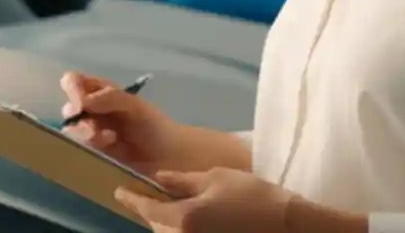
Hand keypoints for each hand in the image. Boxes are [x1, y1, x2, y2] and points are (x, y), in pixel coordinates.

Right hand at [60, 71, 182, 174]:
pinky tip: (110, 150)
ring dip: (85, 134)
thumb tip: (82, 102)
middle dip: (78, 117)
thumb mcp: (135, 106)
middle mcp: (91, 112)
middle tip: (95, 126)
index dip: (72, 88)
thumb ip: (111, 98)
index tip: (81, 102)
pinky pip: (78, 151)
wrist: (169, 160)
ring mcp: (90, 135)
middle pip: (69, 108)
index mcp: (100, 93)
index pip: (74, 82)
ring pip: (71, 132)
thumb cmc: (155, 127)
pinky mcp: (92, 156)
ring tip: (110, 139)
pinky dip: (90, 149)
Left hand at [114, 168, 294, 232]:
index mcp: (183, 218)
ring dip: (163, 221)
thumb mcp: (216, 178)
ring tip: (167, 204)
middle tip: (146, 193)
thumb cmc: (253, 196)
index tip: (118, 191)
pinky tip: (187, 217)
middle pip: (154, 225)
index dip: (130, 198)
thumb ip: (183, 181)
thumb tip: (159, 178)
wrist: (286, 225)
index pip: (147, 208)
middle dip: (149, 210)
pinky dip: (178, 229)